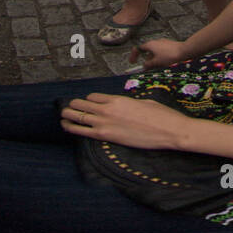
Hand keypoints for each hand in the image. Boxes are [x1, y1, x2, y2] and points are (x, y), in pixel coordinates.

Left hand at [59, 92, 194, 148]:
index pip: (92, 97)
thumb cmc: (161, 115)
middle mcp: (108, 109)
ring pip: (78, 116)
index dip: (87, 100)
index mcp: (117, 99)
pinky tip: (66, 127)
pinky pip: (84, 131)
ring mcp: (106, 122)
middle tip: (68, 108)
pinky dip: (73, 128)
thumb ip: (128, 104)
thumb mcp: (143, 102)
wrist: (170, 130)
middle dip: (73, 106)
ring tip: (62, 116)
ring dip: (68, 115)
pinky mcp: (108, 136)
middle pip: (81, 104)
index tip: (85, 104)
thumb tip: (123, 107)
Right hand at [134, 38, 187, 69]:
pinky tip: (166, 63)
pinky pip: (162, 52)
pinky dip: (161, 58)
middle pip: (147, 52)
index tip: (133, 63)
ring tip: (159, 67)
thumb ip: (148, 64)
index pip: (138, 49)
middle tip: (148, 68)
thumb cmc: (170, 56)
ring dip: (154, 60)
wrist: (185, 51)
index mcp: (150, 45)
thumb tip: (144, 66)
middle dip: (147, 60)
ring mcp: (163, 43)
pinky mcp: (170, 45)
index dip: (134, 56)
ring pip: (155, 52)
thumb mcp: (156, 62)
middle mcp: (155, 42)